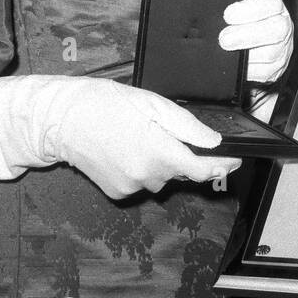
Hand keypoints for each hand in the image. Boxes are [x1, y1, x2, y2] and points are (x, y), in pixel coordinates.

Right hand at [0, 75, 241, 202]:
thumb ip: (187, 127)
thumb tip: (215, 142)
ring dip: (163, 162)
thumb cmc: (107, 104)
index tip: (235, 158)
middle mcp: (147, 176)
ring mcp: (131, 188)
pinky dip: (144, 169)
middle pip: (183, 172)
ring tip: (142, 136)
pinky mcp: (117, 193)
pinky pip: (143, 182)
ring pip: (162, 178)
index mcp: (159, 152)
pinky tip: (128, 149)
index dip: (223, 165)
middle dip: (186, 156)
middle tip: (168, 131)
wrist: (62, 121)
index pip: (203, 170)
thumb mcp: (153, 104)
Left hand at [219, 0, 293, 84]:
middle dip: (247, 35)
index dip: (250, 8)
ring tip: (226, 52)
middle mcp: (283, 26)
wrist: (256, 42)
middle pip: (276, 30)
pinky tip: (235, 65)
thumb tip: (214, 12)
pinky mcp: (275, 69)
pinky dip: (247, 70)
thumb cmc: (244, 21)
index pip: (271, 2)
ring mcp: (282, 49)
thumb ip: (231, 7)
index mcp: (274, 6)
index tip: (228, 15)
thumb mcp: (240, 8)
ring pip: (270, 54)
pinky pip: (263, 73)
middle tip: (224, 39)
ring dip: (245, 55)